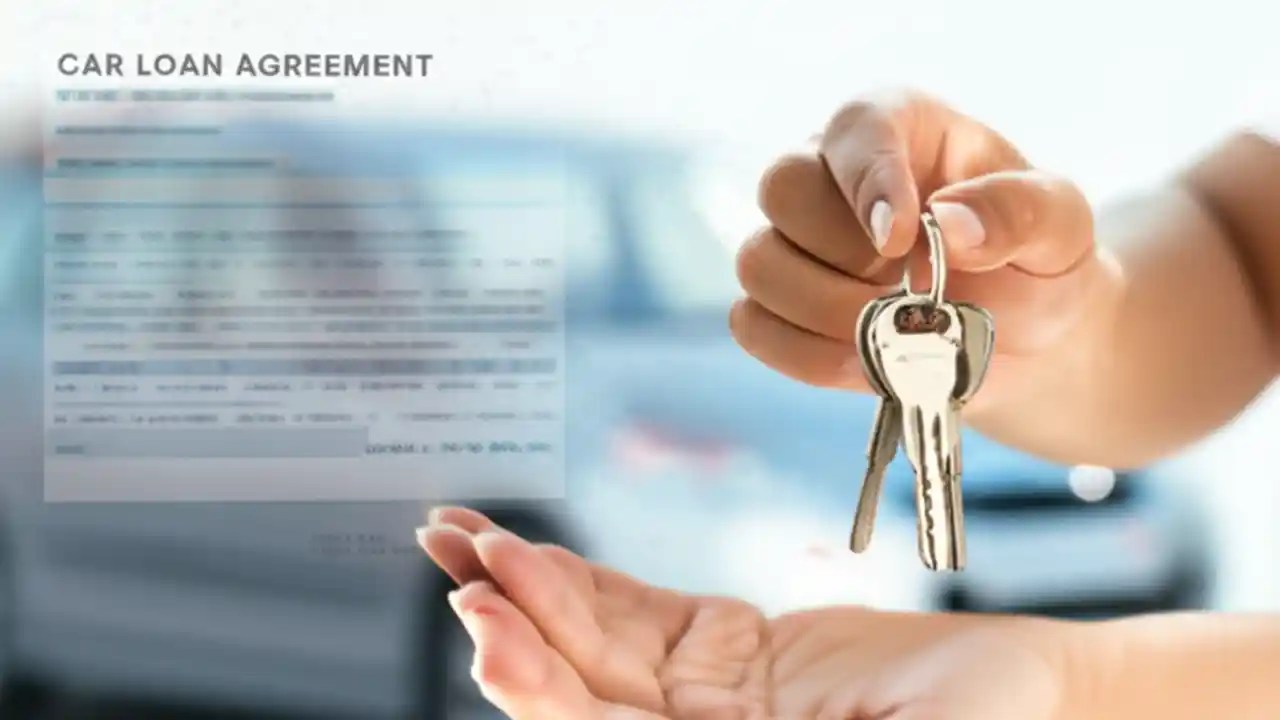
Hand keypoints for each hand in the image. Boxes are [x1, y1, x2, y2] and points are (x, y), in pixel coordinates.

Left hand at [419, 507, 1082, 719]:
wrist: (1024, 686)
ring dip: (528, 590)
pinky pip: (633, 608)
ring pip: (592, 642)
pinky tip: (526, 548)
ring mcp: (703, 695)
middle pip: (578, 691)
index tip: (486, 629)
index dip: (540, 689)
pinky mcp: (720, 646)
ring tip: (464, 539)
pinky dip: (578, 577)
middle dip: (514, 627)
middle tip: (461, 567)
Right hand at [731, 90, 1121, 418]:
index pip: (855, 128)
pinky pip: (753, 326)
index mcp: (898, 128)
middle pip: (780, 187)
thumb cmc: (1036, 263)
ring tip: (894, 333)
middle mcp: (830, 174)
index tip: (901, 240)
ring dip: (825, 312)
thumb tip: (953, 226)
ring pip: (758, 263)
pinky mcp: (778, 307)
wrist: (1024, 340)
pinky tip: (864, 361)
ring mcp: (794, 242)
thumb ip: (1020, 211)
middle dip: (842, 254)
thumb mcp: (1060, 225)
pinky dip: (805, 355)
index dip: (868, 181)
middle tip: (908, 290)